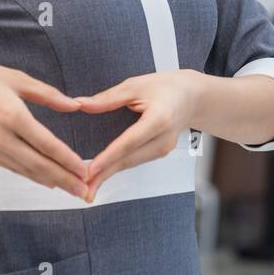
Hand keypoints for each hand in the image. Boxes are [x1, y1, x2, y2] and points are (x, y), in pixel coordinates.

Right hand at [0, 56, 89, 200]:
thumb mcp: (17, 79)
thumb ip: (49, 95)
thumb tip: (75, 106)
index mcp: (12, 115)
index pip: (46, 144)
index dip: (68, 160)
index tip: (86, 171)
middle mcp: (0, 137)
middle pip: (38, 165)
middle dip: (64, 180)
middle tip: (85, 192)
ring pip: (26, 171)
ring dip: (50, 182)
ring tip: (71, 190)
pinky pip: (13, 168)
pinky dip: (32, 176)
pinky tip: (47, 180)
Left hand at [73, 69, 202, 202]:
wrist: (191, 96)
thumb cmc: (166, 87)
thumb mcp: (135, 86)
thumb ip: (108, 98)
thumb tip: (82, 104)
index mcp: (159, 119)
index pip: (130, 142)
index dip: (109, 157)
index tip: (91, 169)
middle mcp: (164, 138)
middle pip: (129, 160)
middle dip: (104, 174)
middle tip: (82, 188)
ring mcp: (164, 148)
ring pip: (131, 164)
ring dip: (108, 174)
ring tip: (87, 186)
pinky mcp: (160, 152)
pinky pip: (135, 161)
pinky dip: (118, 168)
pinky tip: (102, 174)